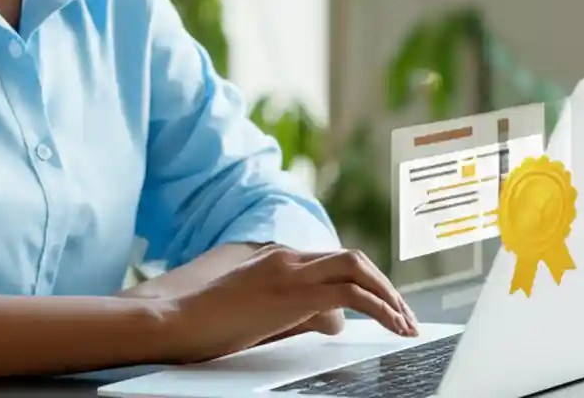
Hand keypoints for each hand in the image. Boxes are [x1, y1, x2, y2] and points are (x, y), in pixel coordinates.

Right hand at [159, 244, 417, 363]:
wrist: (177, 321)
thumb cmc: (209, 324)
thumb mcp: (259, 313)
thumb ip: (298, 311)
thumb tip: (334, 322)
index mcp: (277, 257)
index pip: (334, 260)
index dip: (366, 283)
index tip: (387, 306)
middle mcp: (287, 256)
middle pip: (353, 259)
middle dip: (385, 286)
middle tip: (405, 315)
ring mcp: (289, 270)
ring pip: (357, 268)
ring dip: (388, 294)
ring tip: (406, 322)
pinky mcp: (292, 292)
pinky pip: (351, 294)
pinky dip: (380, 308)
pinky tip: (393, 326)